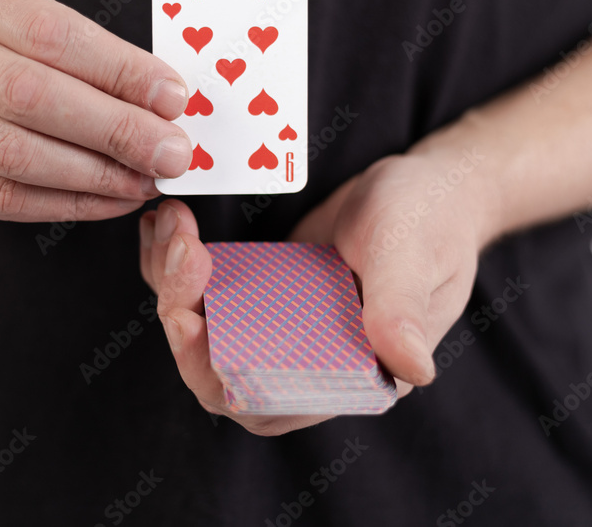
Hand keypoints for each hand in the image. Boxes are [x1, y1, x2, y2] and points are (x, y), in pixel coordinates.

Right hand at [0, 0, 192, 220]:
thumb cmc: (0, 46)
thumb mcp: (35, 22)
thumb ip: (93, 55)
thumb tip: (166, 103)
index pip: (49, 31)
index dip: (117, 70)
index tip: (173, 98)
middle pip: (28, 93)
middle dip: (114, 129)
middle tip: (171, 153)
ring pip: (11, 152)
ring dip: (93, 174)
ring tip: (145, 180)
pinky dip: (65, 205)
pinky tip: (110, 201)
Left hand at [140, 152, 493, 434]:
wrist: (422, 187)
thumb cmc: (428, 222)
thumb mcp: (410, 255)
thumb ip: (402, 311)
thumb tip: (412, 370)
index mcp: (348, 376)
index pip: (261, 404)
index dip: (212, 373)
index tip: (189, 317)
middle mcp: (306, 362)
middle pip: (213, 369)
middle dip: (180, 313)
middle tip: (178, 247)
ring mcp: (278, 327)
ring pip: (200, 329)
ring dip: (170, 282)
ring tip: (168, 224)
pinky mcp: (261, 293)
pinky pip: (205, 292)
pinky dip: (174, 263)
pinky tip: (163, 225)